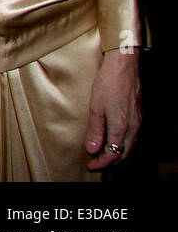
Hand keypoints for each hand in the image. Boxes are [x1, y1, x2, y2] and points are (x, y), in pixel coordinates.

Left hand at [84, 48, 140, 170]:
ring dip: (118, 154)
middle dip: (110, 162)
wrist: (124, 66)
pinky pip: (133, 138)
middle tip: (96, 164)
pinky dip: (123, 145)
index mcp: (122, 128)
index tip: (90, 166)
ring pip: (130, 147)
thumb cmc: (108, 84)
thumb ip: (95, 131)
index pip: (112, 154)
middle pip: (124, 154)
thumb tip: (92, 149)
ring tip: (103, 155)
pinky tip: (114, 141)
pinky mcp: (139, 116)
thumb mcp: (96, 108)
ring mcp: (139, 122)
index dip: (101, 163)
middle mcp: (134, 128)